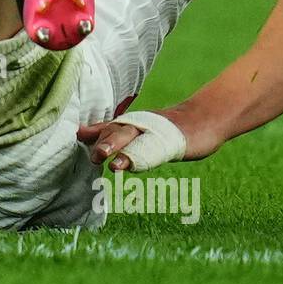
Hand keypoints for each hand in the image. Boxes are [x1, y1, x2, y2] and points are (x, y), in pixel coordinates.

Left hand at [78, 107, 222, 170]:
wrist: (206, 116)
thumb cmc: (169, 127)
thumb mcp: (139, 130)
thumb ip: (111, 132)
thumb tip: (81, 133)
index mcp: (133, 123)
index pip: (109, 126)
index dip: (93, 131)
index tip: (76, 135)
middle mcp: (142, 124)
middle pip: (120, 130)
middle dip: (106, 141)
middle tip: (93, 155)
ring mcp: (158, 130)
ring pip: (137, 138)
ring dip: (124, 150)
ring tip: (112, 165)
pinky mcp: (175, 140)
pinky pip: (159, 149)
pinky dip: (146, 157)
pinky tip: (136, 167)